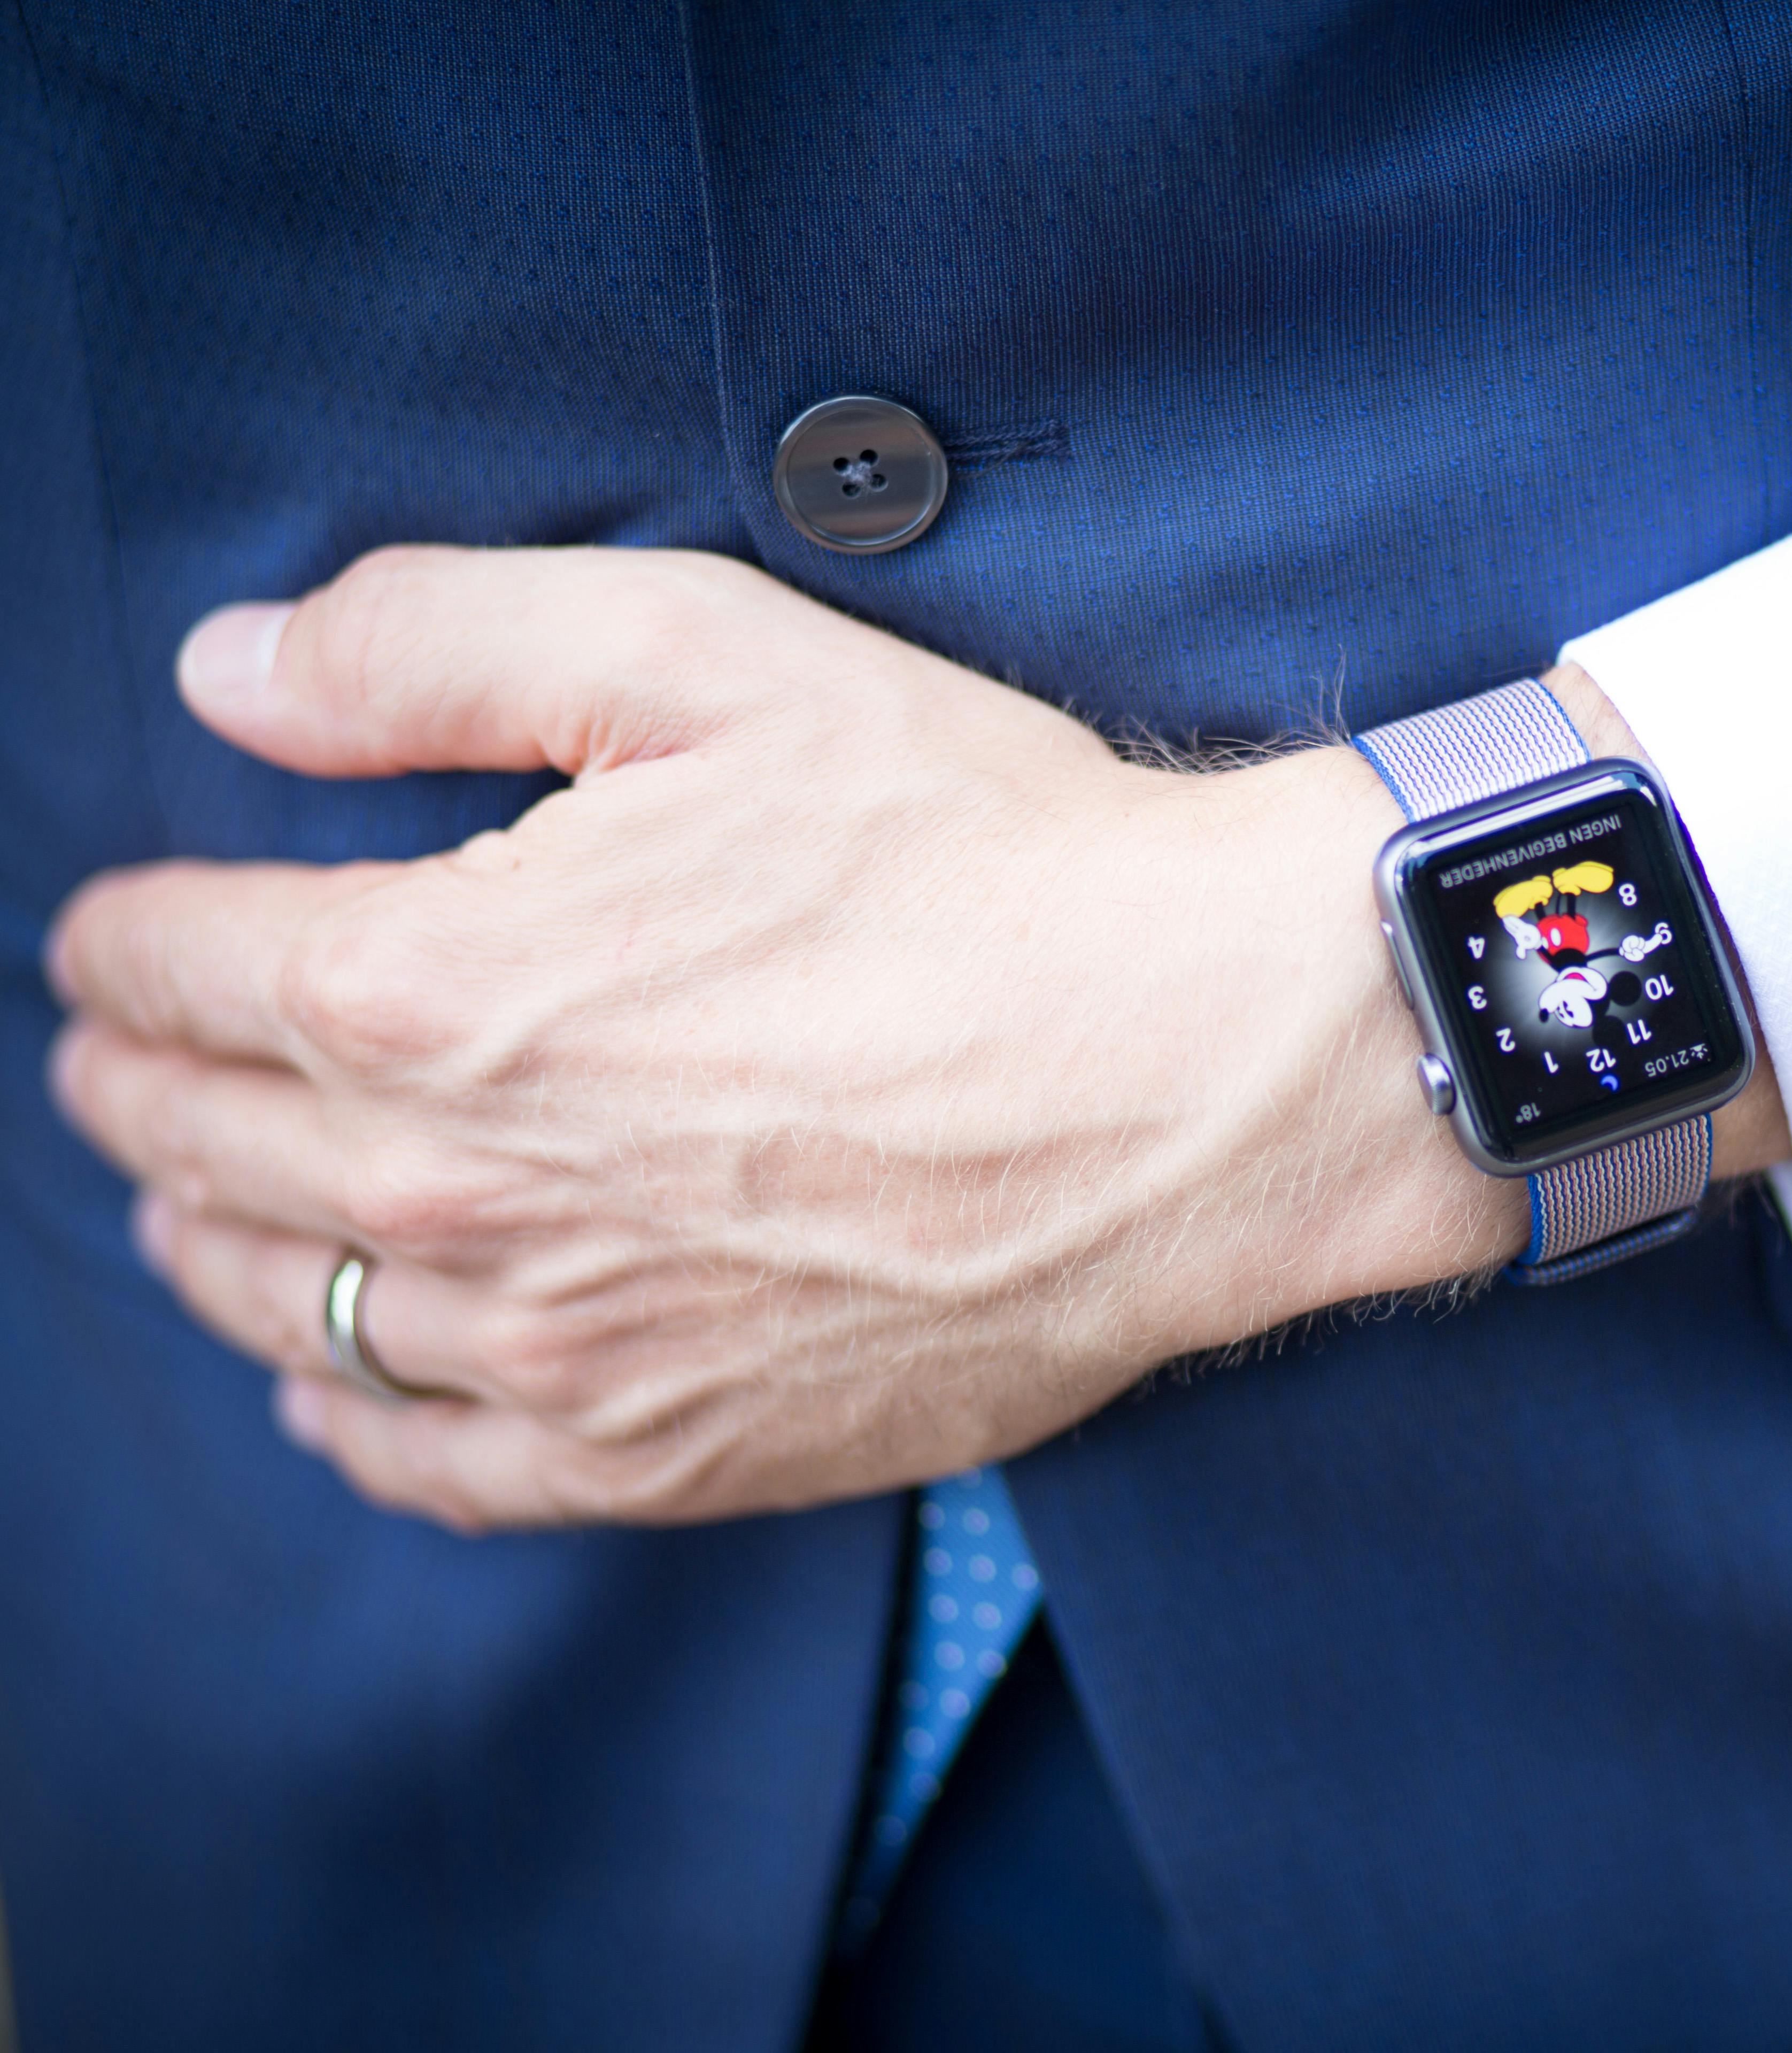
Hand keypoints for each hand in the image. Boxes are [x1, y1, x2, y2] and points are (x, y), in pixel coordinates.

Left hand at [44, 547, 1785, 1529]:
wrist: (1207, 1073)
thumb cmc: (989, 858)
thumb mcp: (715, 656)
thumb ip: (430, 643)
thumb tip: (227, 676)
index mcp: (428, 984)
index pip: (168, 966)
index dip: (135, 929)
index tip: (145, 923)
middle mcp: (456, 1191)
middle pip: (189, 1143)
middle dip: (141, 1078)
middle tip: (146, 1046)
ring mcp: (559, 1344)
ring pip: (279, 1308)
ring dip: (211, 1237)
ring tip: (210, 1190)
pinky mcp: (666, 1450)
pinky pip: (421, 1462)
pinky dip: (342, 1414)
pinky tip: (338, 1379)